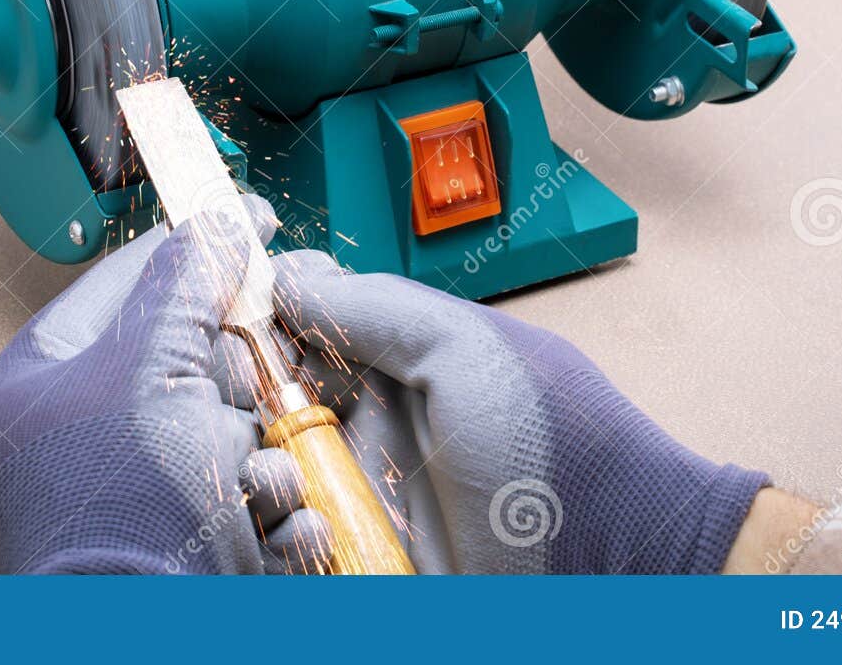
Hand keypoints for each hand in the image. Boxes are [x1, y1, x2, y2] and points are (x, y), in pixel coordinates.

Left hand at [0, 197, 327, 573]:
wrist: (150, 646)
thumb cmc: (119, 523)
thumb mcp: (150, 370)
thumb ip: (185, 282)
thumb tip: (220, 222)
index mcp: (38, 389)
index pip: (122, 286)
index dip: (189, 253)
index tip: (247, 221)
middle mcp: (81, 440)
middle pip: (194, 360)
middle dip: (230, 388)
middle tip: (232, 405)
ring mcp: (139, 496)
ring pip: (237, 427)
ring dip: (256, 456)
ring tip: (238, 489)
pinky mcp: (191, 542)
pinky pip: (257, 492)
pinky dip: (271, 510)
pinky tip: (257, 528)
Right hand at [271, 252, 768, 573]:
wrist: (612, 563)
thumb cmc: (561, 447)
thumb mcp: (468, 352)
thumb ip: (379, 309)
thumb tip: (291, 279)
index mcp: (399, 357)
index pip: (299, 319)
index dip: (257, 315)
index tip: (229, 320)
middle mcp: (371, 417)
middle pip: (267, 394)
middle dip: (238, 394)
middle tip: (238, 404)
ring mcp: (362, 491)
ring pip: (268, 468)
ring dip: (253, 467)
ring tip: (273, 471)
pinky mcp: (359, 557)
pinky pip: (293, 542)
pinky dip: (278, 533)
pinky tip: (296, 523)